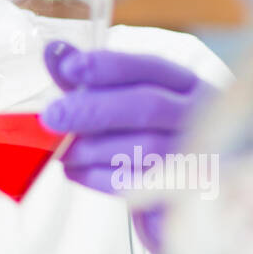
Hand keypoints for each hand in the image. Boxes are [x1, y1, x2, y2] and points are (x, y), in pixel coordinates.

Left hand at [40, 42, 213, 253]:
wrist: (188, 202)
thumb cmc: (148, 139)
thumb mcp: (124, 101)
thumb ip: (91, 77)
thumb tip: (54, 50)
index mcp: (186, 84)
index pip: (149, 67)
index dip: (108, 66)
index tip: (68, 68)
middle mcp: (200, 116)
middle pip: (148, 106)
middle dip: (94, 109)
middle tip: (52, 116)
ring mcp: (200, 155)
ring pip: (145, 148)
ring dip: (93, 148)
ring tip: (60, 150)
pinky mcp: (186, 194)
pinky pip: (141, 185)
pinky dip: (100, 177)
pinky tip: (76, 171)